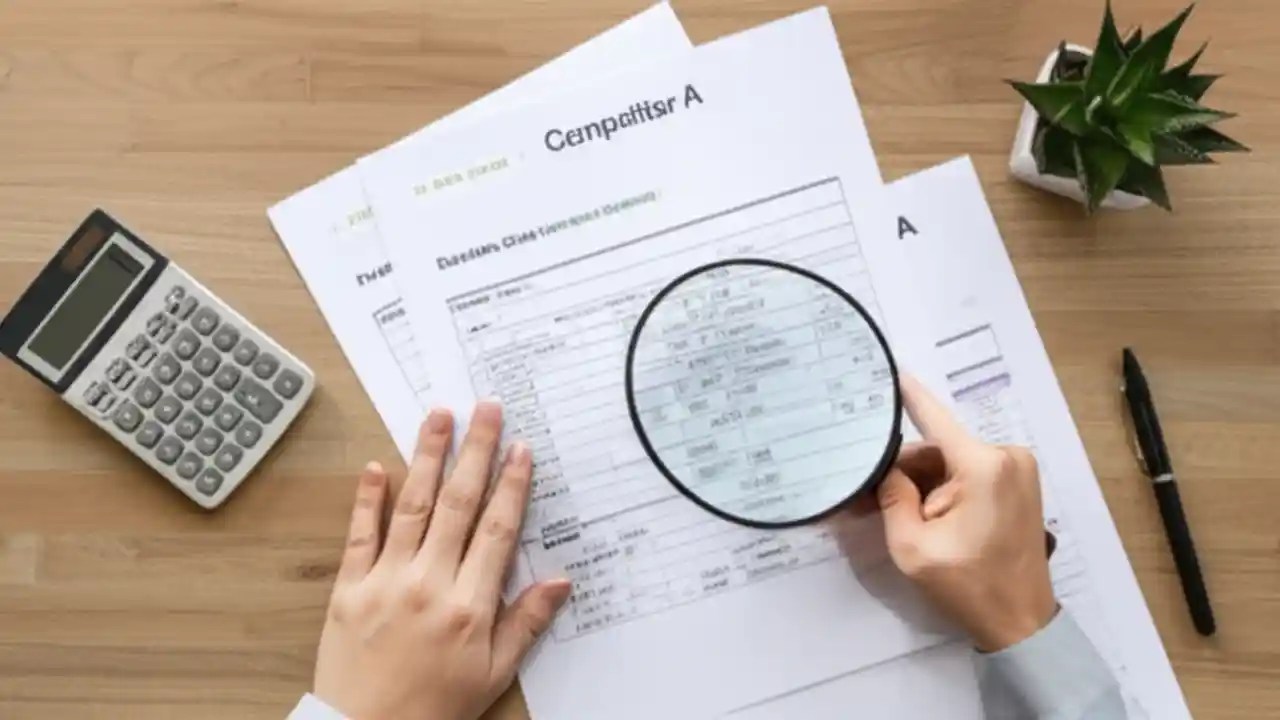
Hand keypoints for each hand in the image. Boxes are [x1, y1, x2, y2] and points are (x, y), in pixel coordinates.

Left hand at [313, 401, 572, 719]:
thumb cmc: (434, 708)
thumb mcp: (493, 673)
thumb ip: (525, 623)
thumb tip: (560, 581)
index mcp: (469, 605)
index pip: (497, 529)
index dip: (512, 485)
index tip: (521, 448)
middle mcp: (428, 582)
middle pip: (458, 503)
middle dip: (476, 451)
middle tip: (486, 409)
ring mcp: (385, 581)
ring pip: (411, 506)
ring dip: (427, 456)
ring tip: (439, 416)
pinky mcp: (349, 589)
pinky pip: (359, 534)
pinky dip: (368, 498)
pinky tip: (378, 465)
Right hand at [877, 376, 1055, 651]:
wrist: (1020, 622)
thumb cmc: (969, 586)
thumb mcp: (913, 546)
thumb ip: (893, 497)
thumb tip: (886, 467)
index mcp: (984, 466)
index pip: (935, 418)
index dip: (909, 395)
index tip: (891, 369)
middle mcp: (1007, 456)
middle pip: (937, 449)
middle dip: (904, 471)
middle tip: (868, 497)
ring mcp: (1018, 469)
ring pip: (950, 462)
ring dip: (923, 484)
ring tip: (893, 513)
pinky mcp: (1020, 483)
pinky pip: (969, 474)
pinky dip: (944, 490)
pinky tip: (922, 513)